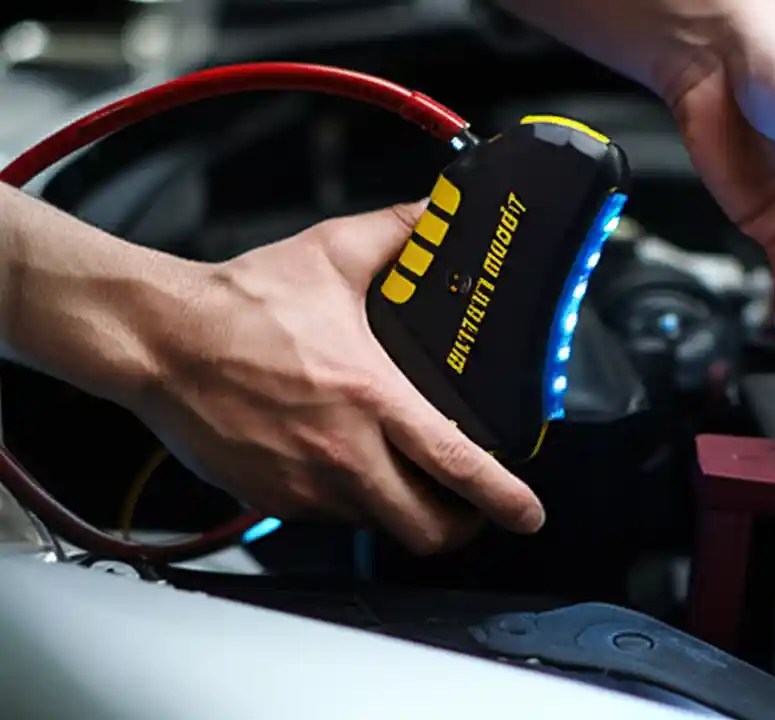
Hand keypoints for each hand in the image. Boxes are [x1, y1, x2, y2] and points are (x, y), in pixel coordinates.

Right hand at [131, 202, 544, 553]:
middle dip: (462, 526)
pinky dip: (356, 504)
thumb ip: (394, 234)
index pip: (457, 465)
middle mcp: (344, 452)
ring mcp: (306, 484)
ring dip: (406, 513)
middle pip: (425, 527)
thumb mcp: (330, 255)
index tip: (529, 514)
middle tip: (474, 506)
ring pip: (379, 526)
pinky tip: (355, 469)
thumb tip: (435, 212)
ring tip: (416, 484)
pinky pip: (332, 519)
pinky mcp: (273, 499)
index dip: (504, 498)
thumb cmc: (239, 303)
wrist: (159, 338)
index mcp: (371, 396)